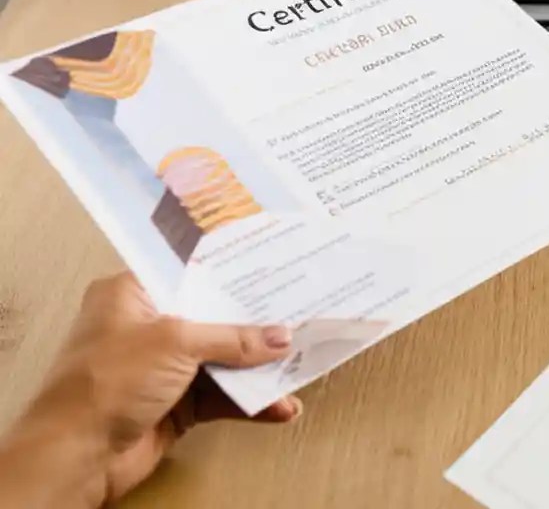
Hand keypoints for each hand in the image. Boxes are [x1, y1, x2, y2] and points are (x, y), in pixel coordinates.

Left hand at [0, 272, 301, 508]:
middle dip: (255, 326)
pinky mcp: (174, 404)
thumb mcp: (176, 342)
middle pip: (213, 320)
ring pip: (222, 362)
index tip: (271, 268)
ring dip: (258, 369)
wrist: (77, 454)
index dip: (230, 273)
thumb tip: (280, 337)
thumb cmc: (106, 382)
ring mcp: (161, 369)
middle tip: (297, 316)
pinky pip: (221, 397)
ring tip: (298, 365)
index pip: (189, 275)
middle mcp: (146, 328)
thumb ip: (233, 338)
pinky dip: (249, 401)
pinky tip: (279, 406)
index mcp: (132, 296)